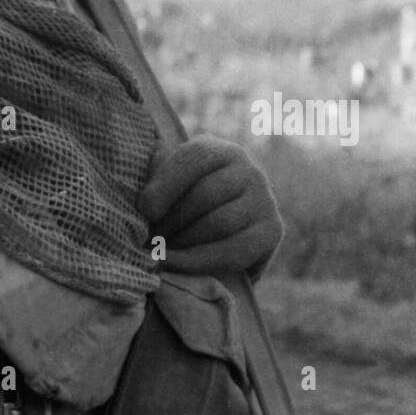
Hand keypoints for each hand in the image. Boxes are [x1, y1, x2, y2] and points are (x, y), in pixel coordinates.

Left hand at [137, 136, 282, 277]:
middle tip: (147, 238)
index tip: (144, 210)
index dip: (166, 183)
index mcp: (223, 151)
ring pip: (218, 223)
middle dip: (171, 220)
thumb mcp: (174, 181)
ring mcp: (265, 200)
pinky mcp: (272, 231)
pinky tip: (174, 264)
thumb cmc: (188, 203)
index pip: (195, 157)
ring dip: (182, 241)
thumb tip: (143, 195)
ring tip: (158, 250)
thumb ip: (158, 175)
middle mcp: (250, 170)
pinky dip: (198, 260)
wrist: (225, 238)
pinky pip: (233, 250)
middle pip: (205, 194)